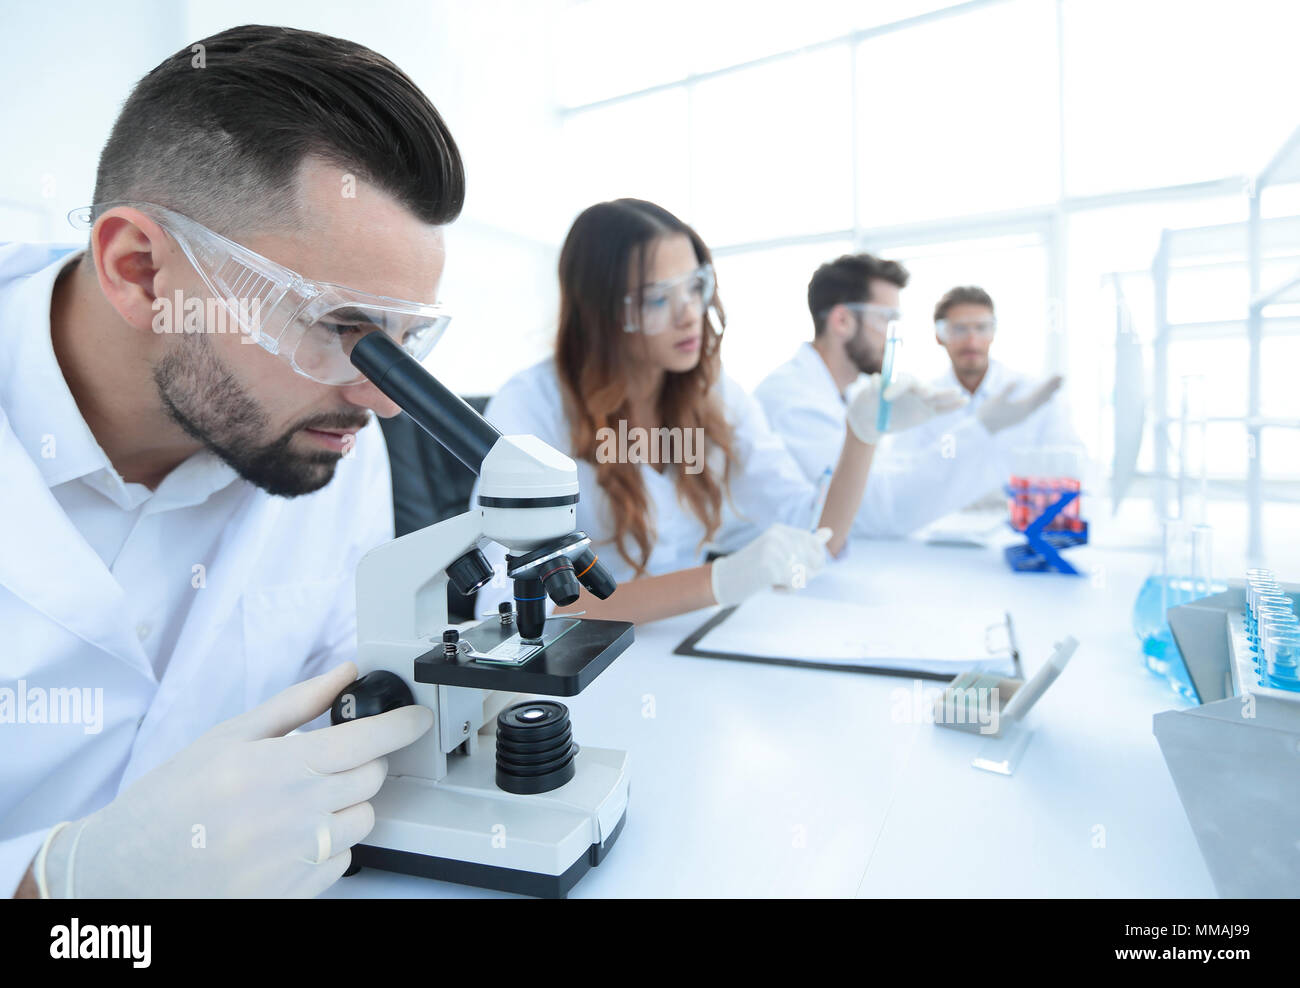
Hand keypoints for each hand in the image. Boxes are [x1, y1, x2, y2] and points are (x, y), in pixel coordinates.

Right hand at [41, 661, 432, 897]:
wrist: (127, 870)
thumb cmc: (171, 801)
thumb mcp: (228, 737)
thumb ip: (295, 704)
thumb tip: (342, 673)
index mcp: (280, 766)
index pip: (367, 739)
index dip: (403, 724)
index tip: (418, 717)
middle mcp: (296, 813)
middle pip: (372, 778)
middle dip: (360, 764)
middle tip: (323, 763)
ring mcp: (299, 858)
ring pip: (363, 822)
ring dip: (346, 808)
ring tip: (298, 806)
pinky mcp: (296, 893)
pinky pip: (342, 863)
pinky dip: (328, 848)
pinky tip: (289, 840)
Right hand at [710, 524, 832, 607]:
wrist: (725, 580)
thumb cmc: (754, 569)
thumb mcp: (780, 552)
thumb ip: (804, 543)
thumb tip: (830, 532)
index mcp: (780, 530)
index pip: (814, 543)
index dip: (816, 560)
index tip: (802, 569)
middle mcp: (778, 537)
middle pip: (814, 559)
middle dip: (807, 574)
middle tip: (787, 579)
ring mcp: (773, 551)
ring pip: (806, 573)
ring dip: (795, 583)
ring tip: (777, 582)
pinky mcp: (770, 567)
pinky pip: (795, 583)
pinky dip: (787, 590)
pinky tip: (773, 588)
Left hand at [846, 372, 967, 443]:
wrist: (873, 417)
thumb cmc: (869, 402)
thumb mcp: (866, 396)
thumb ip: (872, 389)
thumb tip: (875, 379)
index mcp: (899, 382)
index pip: (904, 381)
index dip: (897, 387)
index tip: (885, 397)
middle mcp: (914, 389)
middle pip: (922, 387)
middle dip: (924, 390)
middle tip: (924, 393)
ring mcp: (923, 400)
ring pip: (937, 396)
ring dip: (947, 395)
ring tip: (957, 393)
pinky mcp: (928, 412)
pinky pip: (943, 409)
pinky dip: (953, 406)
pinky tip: (965, 401)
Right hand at [976, 376, 1062, 433]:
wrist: (982, 430)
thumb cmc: (988, 413)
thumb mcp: (996, 399)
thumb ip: (1007, 390)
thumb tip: (1016, 380)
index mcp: (1023, 406)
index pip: (1040, 392)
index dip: (1049, 383)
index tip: (1059, 375)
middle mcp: (1026, 412)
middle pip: (1042, 397)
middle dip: (1052, 387)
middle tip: (1063, 377)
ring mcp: (1023, 415)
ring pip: (1040, 402)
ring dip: (1048, 393)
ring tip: (1057, 387)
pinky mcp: (1019, 417)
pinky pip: (1035, 407)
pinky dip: (1042, 401)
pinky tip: (1046, 400)